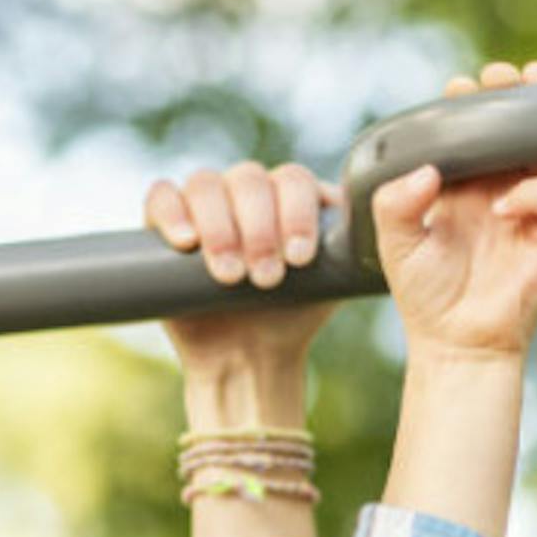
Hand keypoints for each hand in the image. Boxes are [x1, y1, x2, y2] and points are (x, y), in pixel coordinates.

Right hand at [146, 161, 339, 389]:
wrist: (248, 357)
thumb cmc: (292, 319)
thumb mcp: (329, 285)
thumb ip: (350, 253)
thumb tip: (374, 230)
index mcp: (291, 196)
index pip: (294, 179)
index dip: (297, 213)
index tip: (300, 259)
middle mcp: (249, 191)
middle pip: (249, 179)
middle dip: (259, 229)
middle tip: (266, 278)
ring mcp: (206, 202)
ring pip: (206, 184)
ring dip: (220, 228)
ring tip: (230, 275)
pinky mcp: (167, 218)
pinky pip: (162, 195)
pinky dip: (172, 213)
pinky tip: (186, 243)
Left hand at [371, 60, 536, 363]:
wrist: (456, 343)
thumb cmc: (425, 295)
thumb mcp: (394, 242)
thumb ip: (396, 202)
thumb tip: (428, 169)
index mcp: (462, 182)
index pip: (471, 127)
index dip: (468, 102)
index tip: (457, 89)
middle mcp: (498, 186)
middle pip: (516, 125)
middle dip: (512, 92)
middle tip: (499, 78)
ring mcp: (528, 207)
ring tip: (525, 93)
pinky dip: (536, 193)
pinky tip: (504, 207)